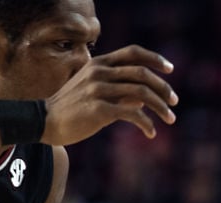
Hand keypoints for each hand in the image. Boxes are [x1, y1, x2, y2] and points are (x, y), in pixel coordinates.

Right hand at [43, 44, 177, 144]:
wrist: (46, 121)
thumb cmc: (74, 107)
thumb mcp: (95, 91)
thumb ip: (119, 90)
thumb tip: (144, 96)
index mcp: (100, 63)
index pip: (133, 52)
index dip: (155, 59)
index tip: (171, 69)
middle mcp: (100, 72)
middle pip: (142, 74)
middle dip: (163, 88)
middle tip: (175, 102)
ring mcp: (98, 89)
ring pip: (141, 93)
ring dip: (161, 107)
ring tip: (170, 119)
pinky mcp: (98, 109)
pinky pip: (132, 113)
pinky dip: (147, 123)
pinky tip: (151, 132)